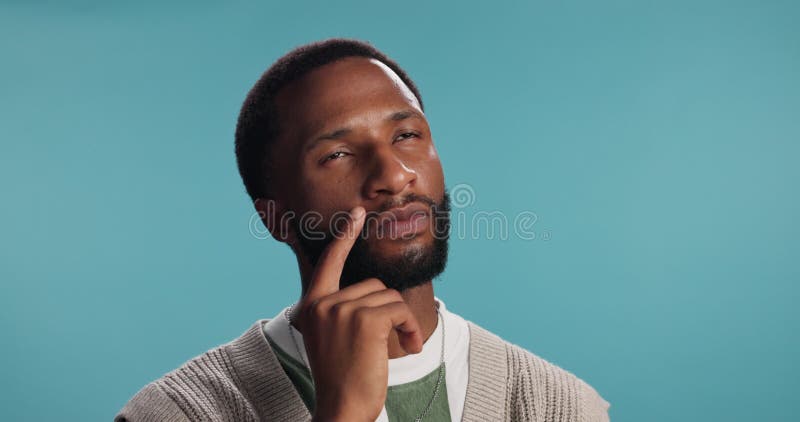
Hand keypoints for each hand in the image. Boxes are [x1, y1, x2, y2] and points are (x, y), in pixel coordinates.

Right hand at [291, 206, 423, 420]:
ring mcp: (342, 310)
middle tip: (391, 341)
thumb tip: (369, 290)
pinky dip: (410, 328)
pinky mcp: (364, 319)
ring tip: (398, 348)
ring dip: (401, 322)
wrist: (342, 408)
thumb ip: (340, 310)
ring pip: (388, 297)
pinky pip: (399, 310)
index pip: (328, 262)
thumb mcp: (331, 338)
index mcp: (312, 306)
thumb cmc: (342, 377)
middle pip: (372, 285)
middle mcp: (322, 304)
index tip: (357, 214)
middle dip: (388, 311)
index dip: (344, 236)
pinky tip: (408, 347)